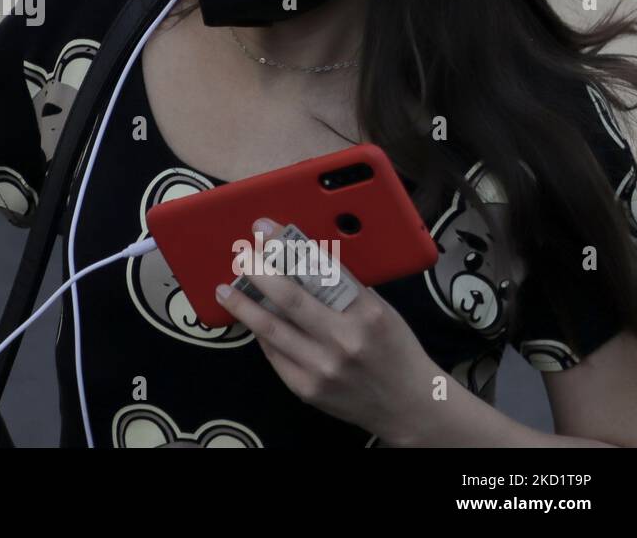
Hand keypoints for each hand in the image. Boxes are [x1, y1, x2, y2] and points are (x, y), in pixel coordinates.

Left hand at [216, 216, 442, 444]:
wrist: (410, 406)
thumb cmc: (393, 349)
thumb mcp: (380, 310)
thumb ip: (344, 289)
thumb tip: (299, 257)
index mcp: (367, 312)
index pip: (320, 268)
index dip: (286, 245)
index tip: (264, 229)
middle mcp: (345, 340)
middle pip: (289, 298)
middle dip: (258, 272)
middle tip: (240, 256)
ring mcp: (324, 367)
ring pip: (271, 329)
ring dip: (244, 305)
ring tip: (226, 289)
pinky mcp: (308, 388)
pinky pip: (274, 355)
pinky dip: (260, 334)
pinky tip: (250, 320)